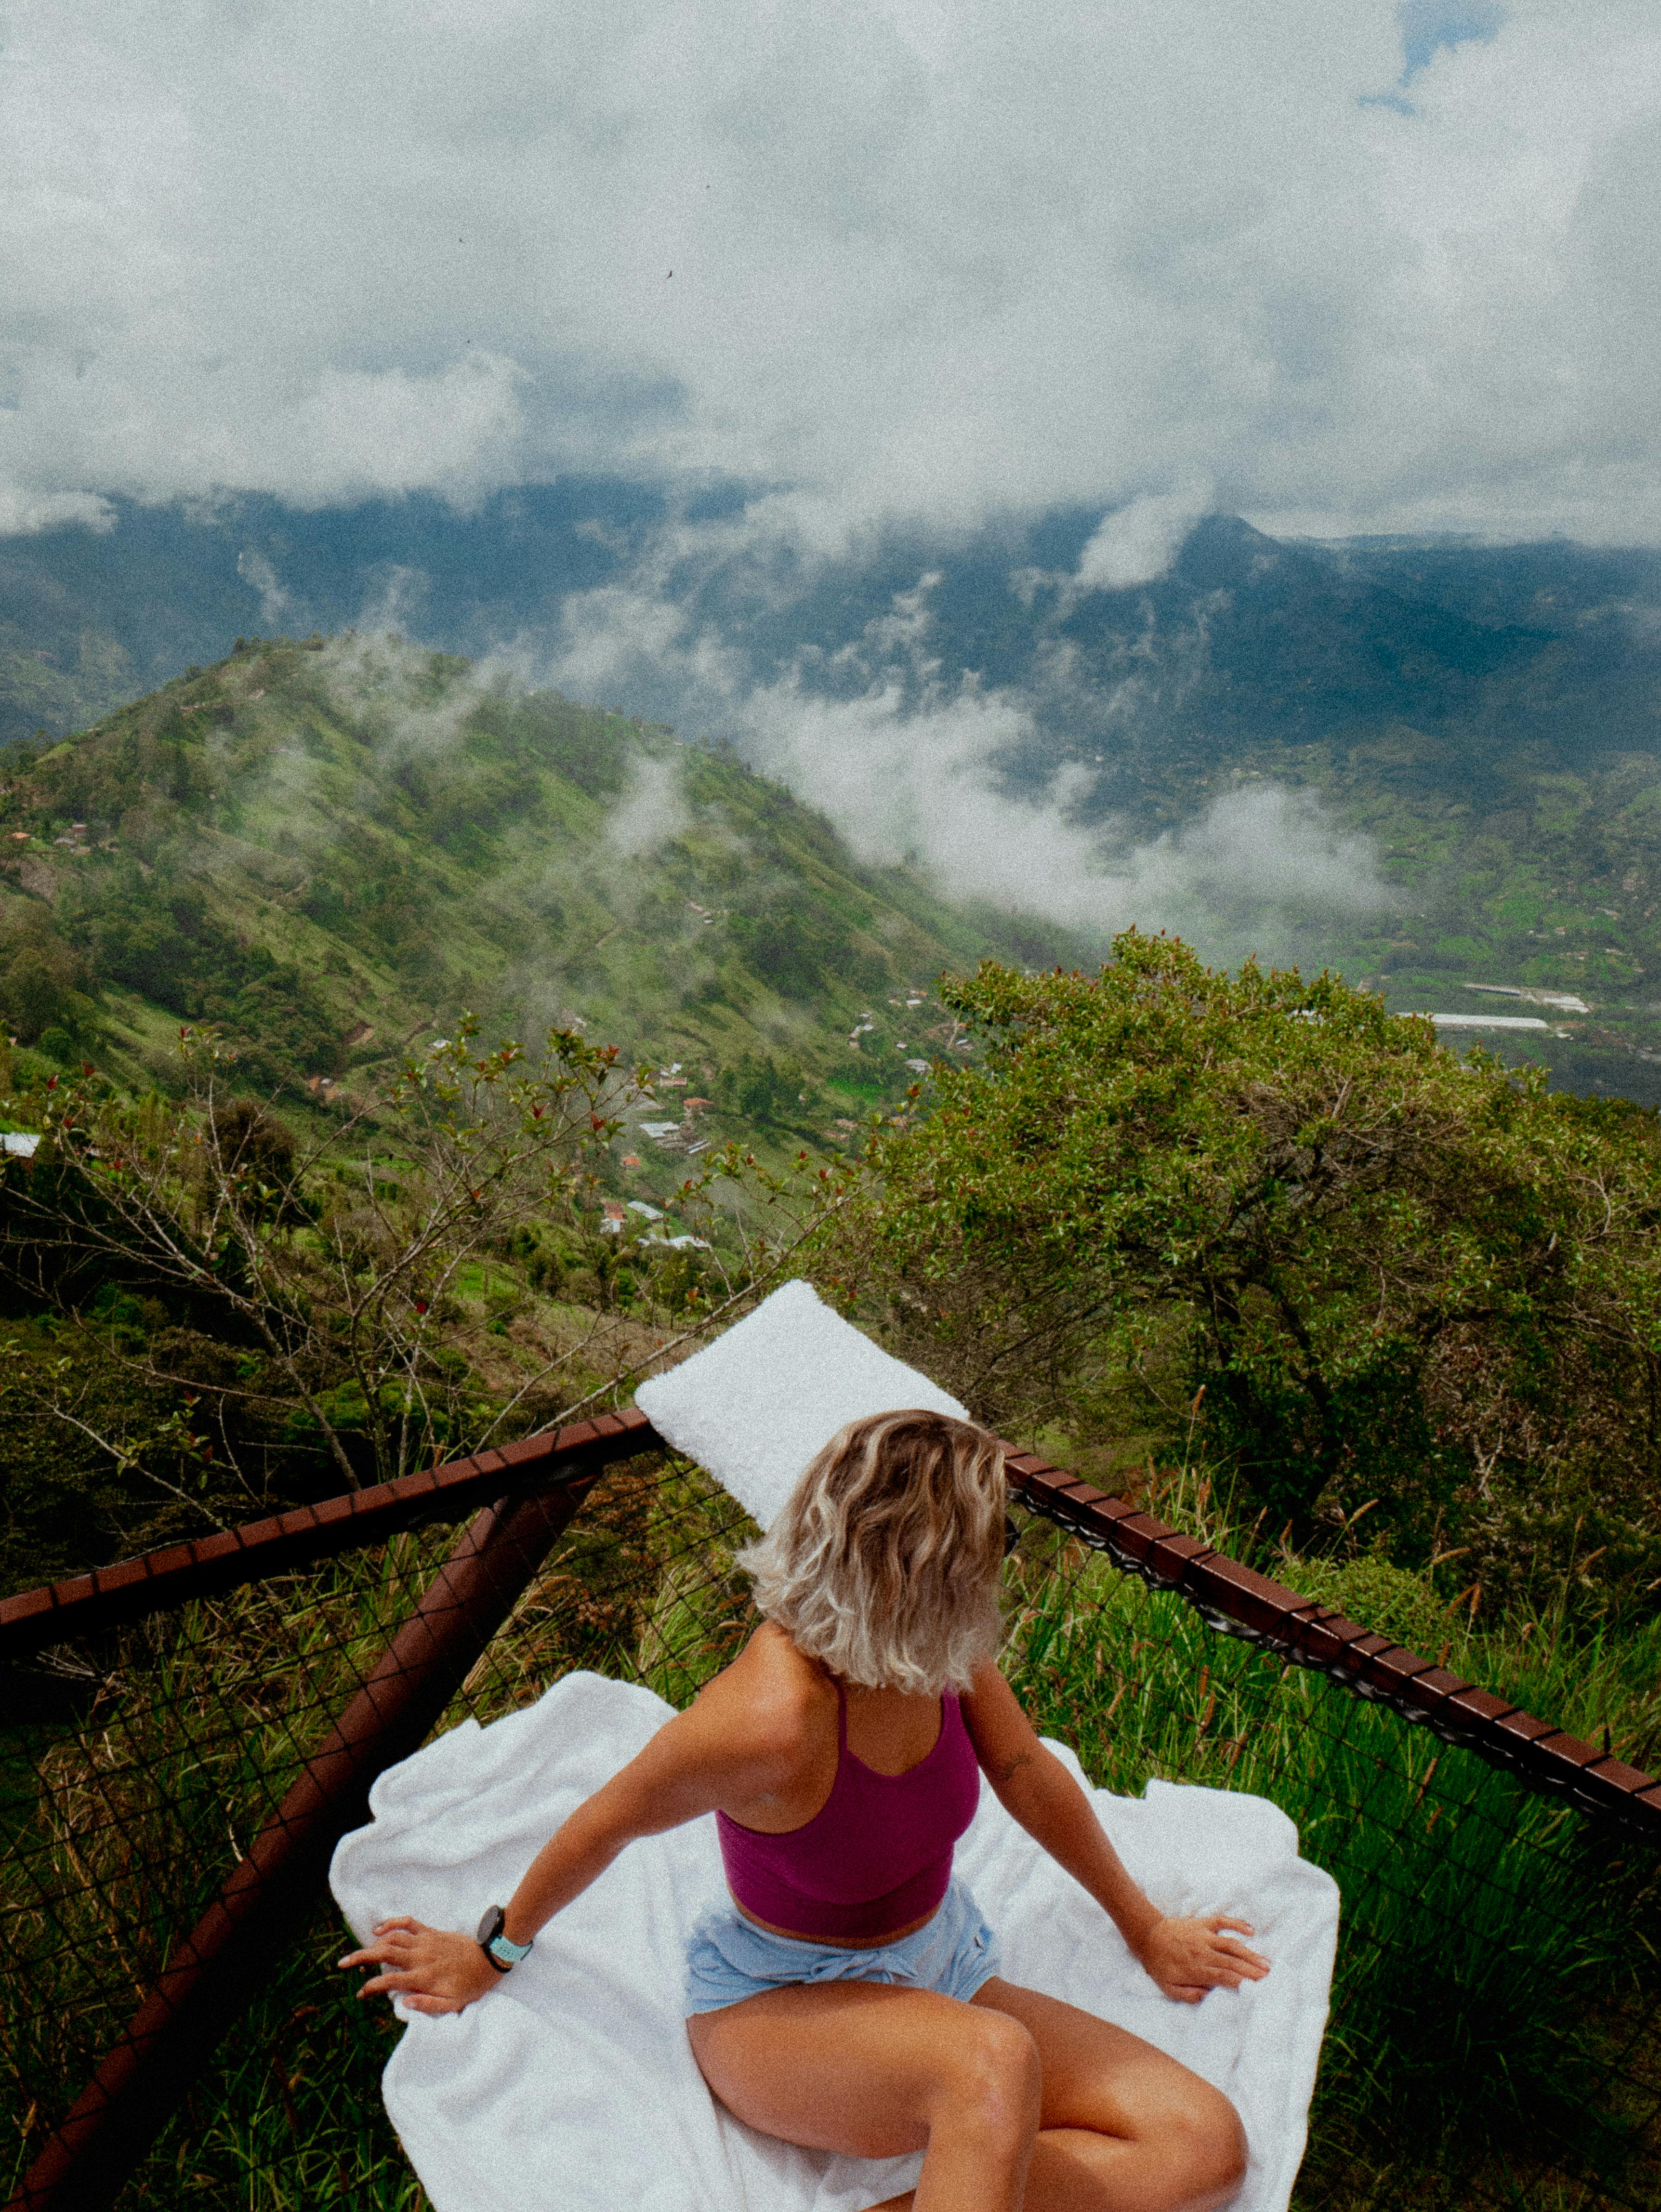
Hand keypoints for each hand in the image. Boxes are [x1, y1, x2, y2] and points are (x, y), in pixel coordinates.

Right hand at [337, 1916, 501, 2015]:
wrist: (489, 1958)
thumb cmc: (470, 1985)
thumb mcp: (453, 2005)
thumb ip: (427, 2004)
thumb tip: (404, 2003)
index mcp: (424, 1977)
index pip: (390, 1981)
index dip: (372, 1987)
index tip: (361, 1994)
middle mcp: (421, 1957)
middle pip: (384, 1953)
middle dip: (361, 1958)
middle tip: (342, 1963)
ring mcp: (425, 1941)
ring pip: (393, 1938)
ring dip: (372, 1943)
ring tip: (356, 1952)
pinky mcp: (431, 1932)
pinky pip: (408, 1923)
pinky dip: (392, 1923)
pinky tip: (379, 1929)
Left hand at [1134, 1914, 1268, 2003]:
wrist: (1148, 1936)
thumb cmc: (1160, 1966)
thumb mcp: (1169, 1988)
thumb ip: (1189, 1995)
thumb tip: (1209, 1996)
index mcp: (1195, 1969)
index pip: (1223, 1977)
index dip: (1241, 1982)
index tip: (1256, 1988)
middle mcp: (1202, 1951)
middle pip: (1231, 1962)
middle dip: (1251, 1970)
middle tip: (1269, 1978)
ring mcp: (1203, 1935)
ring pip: (1231, 1944)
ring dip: (1249, 1953)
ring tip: (1266, 1963)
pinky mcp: (1202, 1922)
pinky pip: (1222, 1921)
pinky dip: (1237, 1924)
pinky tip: (1251, 1931)